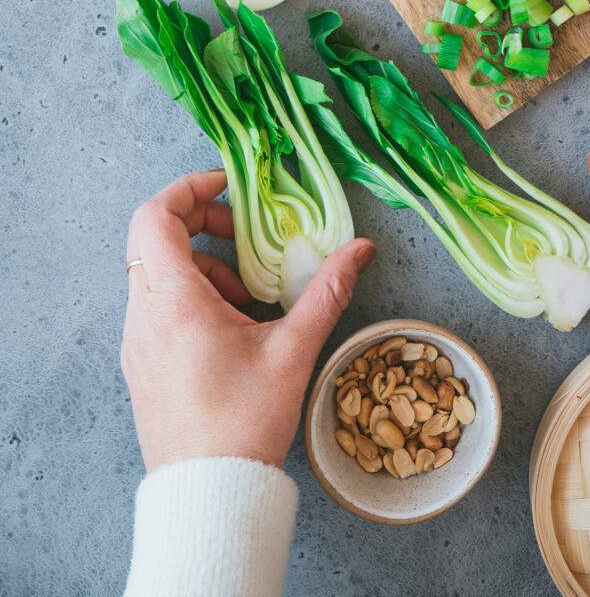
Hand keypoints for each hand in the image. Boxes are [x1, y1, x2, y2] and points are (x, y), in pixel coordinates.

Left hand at [121, 169, 375, 470]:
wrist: (207, 495)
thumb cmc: (243, 425)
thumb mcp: (293, 351)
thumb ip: (326, 290)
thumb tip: (360, 249)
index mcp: (173, 302)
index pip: (156, 216)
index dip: (190, 188)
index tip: (230, 186)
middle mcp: (144, 316)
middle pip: (152, 238)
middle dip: (201, 223)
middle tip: (244, 236)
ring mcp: (137, 343)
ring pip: (154, 273)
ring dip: (200, 265)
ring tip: (247, 294)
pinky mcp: (142, 365)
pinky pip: (156, 307)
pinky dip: (190, 296)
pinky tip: (233, 326)